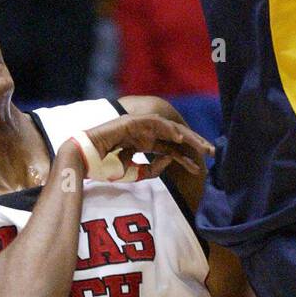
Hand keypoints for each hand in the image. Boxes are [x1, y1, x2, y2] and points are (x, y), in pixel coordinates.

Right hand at [74, 113, 213, 181]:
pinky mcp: (132, 122)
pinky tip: (179, 138)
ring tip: (201, 146)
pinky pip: (154, 124)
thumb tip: (169, 162)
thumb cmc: (104, 167)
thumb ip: (151, 171)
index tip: (198, 169)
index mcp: (145, 144)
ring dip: (186, 136)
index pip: (171, 150)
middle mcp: (145, 134)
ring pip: (168, 129)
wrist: (83, 160)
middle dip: (194, 144)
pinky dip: (167, 129)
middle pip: (175, 137)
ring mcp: (139, 126)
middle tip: (212, 152)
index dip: (185, 158)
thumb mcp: (133, 174)